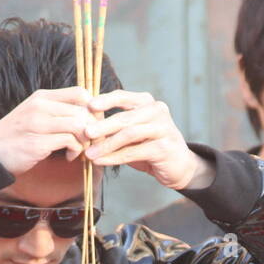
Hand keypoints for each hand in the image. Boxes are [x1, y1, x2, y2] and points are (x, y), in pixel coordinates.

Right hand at [0, 87, 91, 176]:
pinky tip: (70, 157)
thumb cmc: (17, 136)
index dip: (94, 109)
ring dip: (85, 142)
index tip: (93, 124)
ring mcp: (37, 124)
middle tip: (90, 142)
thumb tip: (88, 113)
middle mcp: (40, 106)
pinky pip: (70, 142)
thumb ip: (57, 111)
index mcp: (42, 97)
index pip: (81, 93)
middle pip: (83, 111)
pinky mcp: (37, 143)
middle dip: (94, 129)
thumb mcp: (35, 115)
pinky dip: (76, 151)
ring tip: (79, 150)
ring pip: (79, 126)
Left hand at [83, 90, 212, 189]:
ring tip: (89, 154)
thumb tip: (85, 128)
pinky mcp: (164, 147)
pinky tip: (101, 162)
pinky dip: (115, 157)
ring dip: (106, 145)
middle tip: (85, 133)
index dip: (105, 100)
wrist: (178, 166)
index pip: (123, 96)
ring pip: (129, 135)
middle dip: (102, 126)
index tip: (88, 106)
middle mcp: (157, 111)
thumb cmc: (149, 147)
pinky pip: (134, 152)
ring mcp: (163, 128)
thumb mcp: (132, 134)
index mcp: (147, 102)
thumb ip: (114, 128)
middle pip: (125, 117)